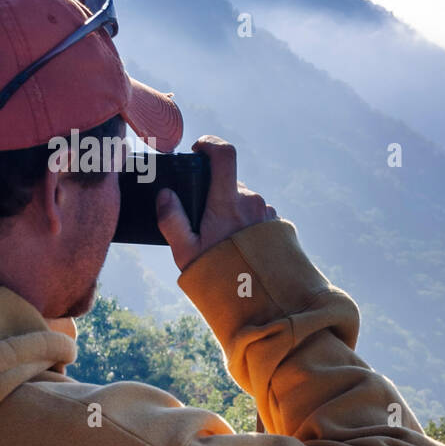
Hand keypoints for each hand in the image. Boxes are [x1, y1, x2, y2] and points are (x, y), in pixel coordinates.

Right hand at [156, 135, 278, 270]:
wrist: (263, 301)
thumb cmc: (220, 277)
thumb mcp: (186, 252)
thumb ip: (171, 220)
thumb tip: (165, 195)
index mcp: (228, 202)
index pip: (225, 154)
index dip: (210, 144)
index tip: (199, 149)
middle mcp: (253, 202)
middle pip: (230, 183)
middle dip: (215, 194)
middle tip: (204, 222)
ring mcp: (268, 213)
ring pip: (245, 200)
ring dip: (233, 211)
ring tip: (224, 241)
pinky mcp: (279, 225)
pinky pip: (259, 215)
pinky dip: (247, 223)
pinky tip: (240, 246)